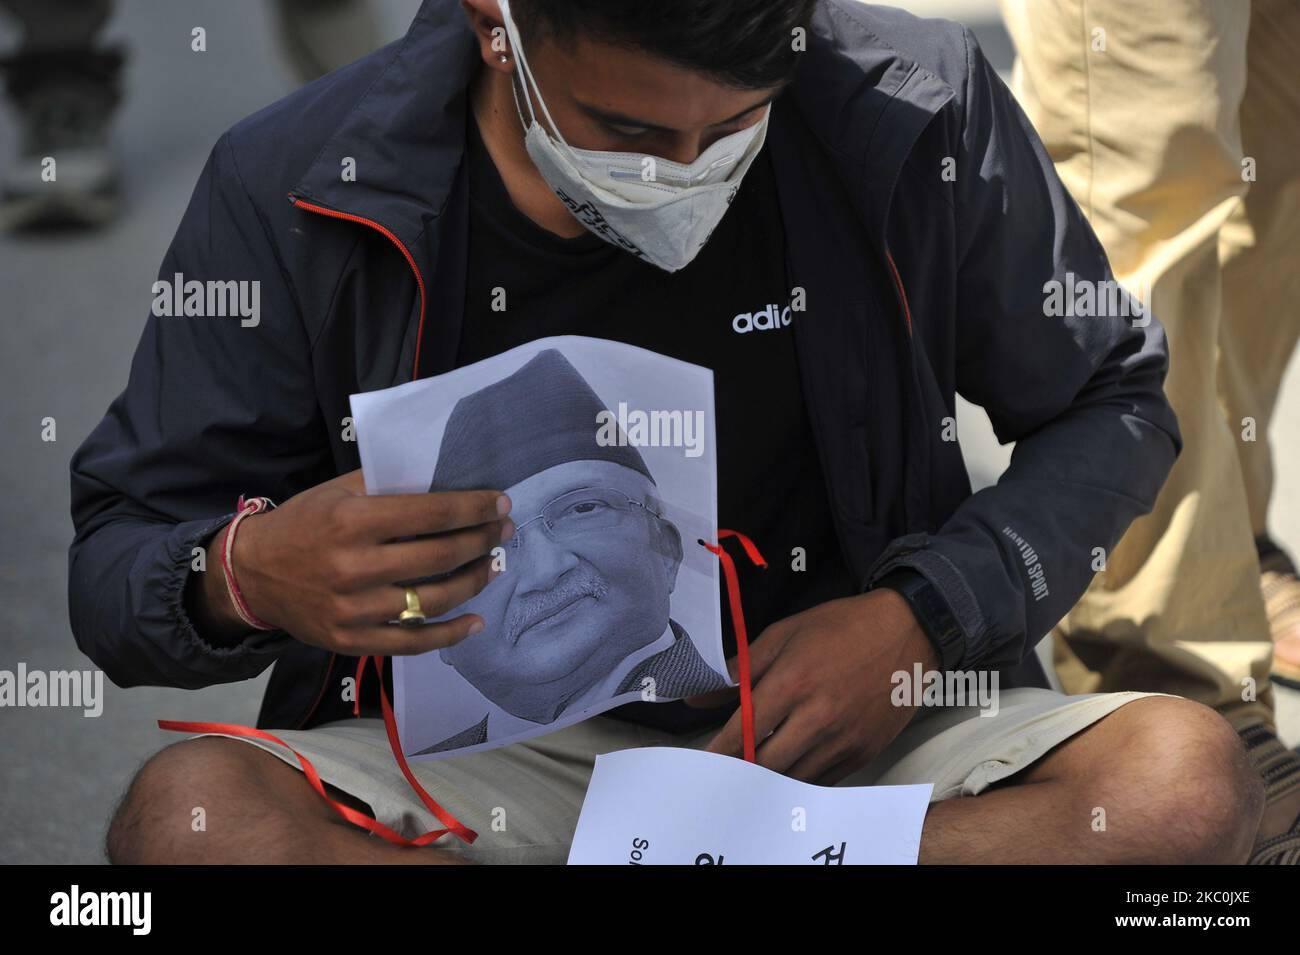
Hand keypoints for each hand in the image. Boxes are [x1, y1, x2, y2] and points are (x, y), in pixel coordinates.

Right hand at [193, 469, 513, 655]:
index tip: (500, 503)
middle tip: (503, 531)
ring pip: (433, 600)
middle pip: (439, 556)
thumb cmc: (302, 524)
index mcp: (353, 522)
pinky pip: (412, 642)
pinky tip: (475, 621)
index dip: (473, 508)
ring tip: (493, 565)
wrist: (251, 574)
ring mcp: (354, 610)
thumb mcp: (337, 492)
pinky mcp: (352, 640)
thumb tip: (445, 481)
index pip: (432, 514)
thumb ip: (386, 487)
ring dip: (473, 582)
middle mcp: (355, 568)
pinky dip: (450, 634)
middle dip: (481, 541)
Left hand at [699, 589, 938, 783]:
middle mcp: (817, 717)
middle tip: (726, 769)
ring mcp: (843, 739)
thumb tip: (697, 696)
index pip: (743, 731)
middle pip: (765, 763)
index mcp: (792, 683)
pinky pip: (822, 782)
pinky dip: (800, 781)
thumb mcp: (782, 635)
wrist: (906, 632)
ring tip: (753, 773)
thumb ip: (738, 670)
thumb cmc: (840, 628)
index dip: (720, 749)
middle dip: (740, 769)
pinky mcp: (863, 752)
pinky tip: (788, 771)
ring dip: (769, 780)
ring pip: (792, 779)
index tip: (706, 758)